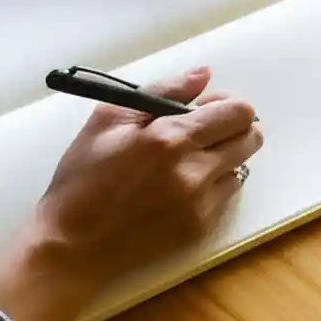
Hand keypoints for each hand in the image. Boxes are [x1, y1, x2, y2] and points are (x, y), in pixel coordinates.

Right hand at [0, 66, 262, 320]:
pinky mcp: (200, 227)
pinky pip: (226, 196)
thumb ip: (163, 90)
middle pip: (251, 138)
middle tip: (203, 133)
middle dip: (233, 129)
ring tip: (187, 162)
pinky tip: (180, 188)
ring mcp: (200, 203)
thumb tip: (205, 74)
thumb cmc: (82, 179)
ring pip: (241, 167)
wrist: (70, 247)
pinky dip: (212, 186)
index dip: (227, 105)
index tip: (206, 109)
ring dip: (223, 159)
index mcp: (170, 138)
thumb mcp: (108, 120)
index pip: (238, 112)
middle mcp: (193, 170)